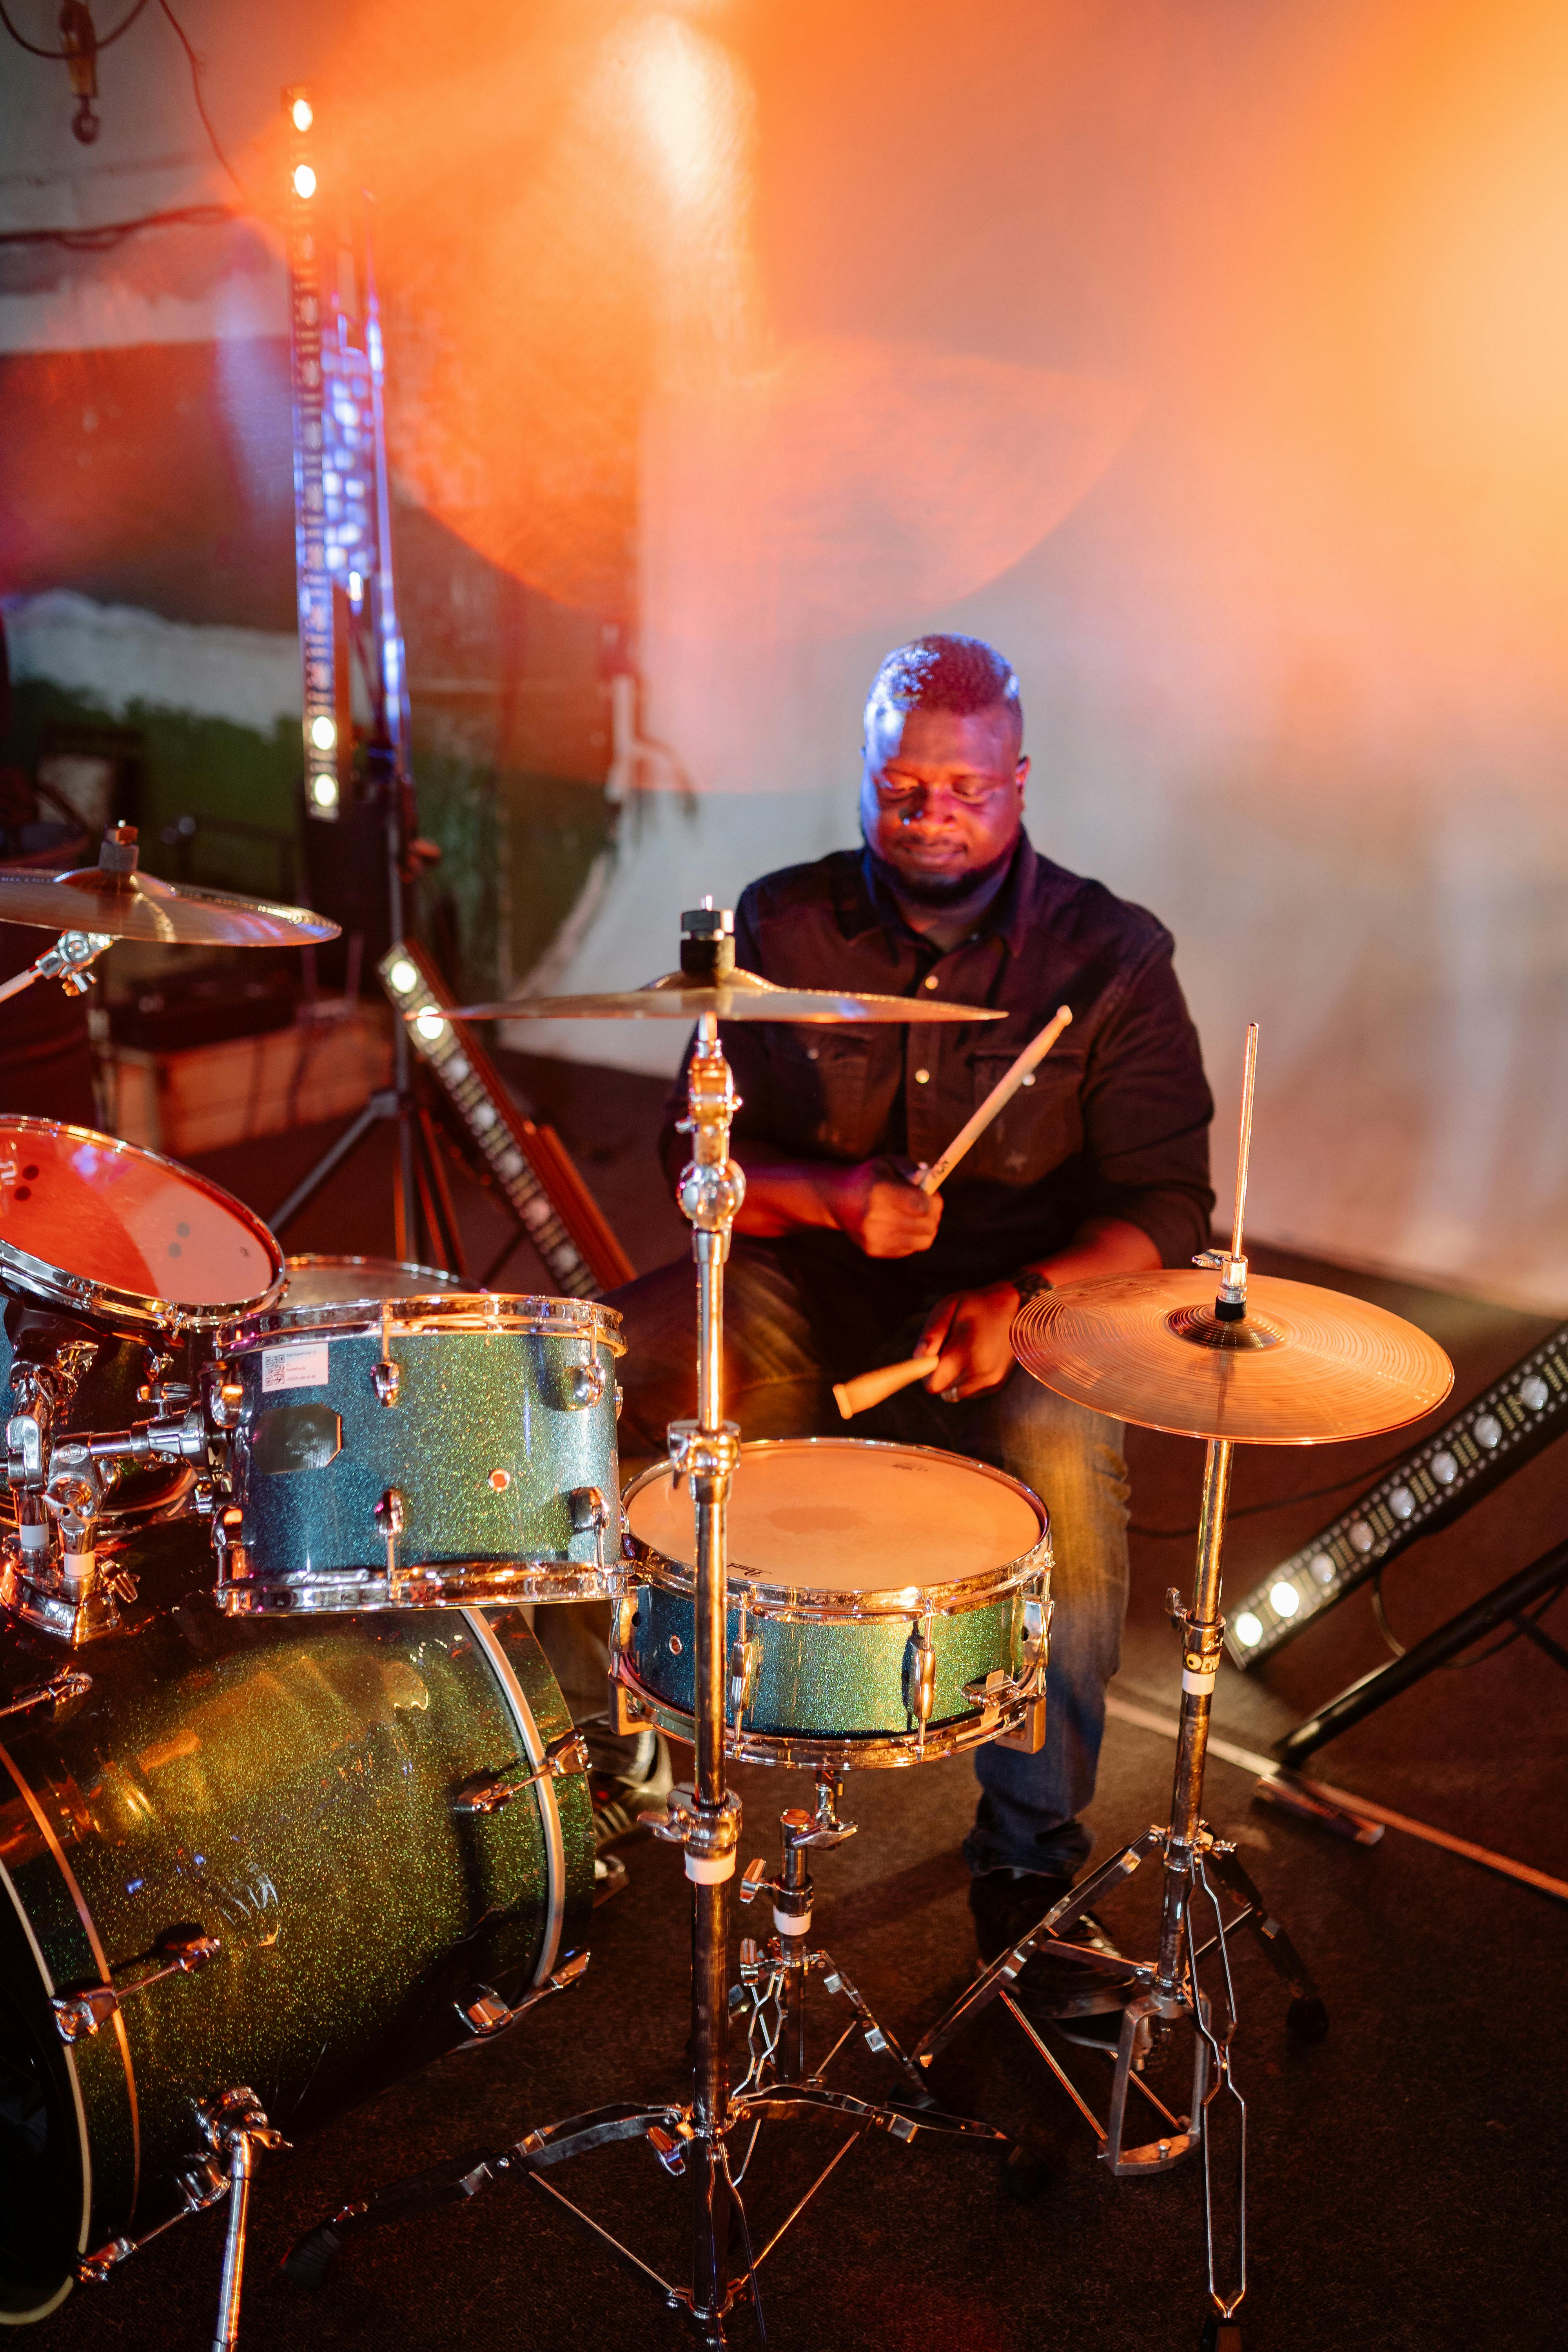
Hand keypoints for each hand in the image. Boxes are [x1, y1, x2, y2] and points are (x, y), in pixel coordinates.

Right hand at [828, 1159, 942, 1258]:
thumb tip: (929, 1180)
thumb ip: (911, 1168)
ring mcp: (874, 1237)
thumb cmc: (870, 1178)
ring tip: (919, 1216)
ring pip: (923, 1241)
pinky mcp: (874, 1250)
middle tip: (929, 1206)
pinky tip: (903, 1225)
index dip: (935, 1201)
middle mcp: (875, 1218)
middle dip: (934, 1215)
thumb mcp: (888, 1162)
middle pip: (926, 1225)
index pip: (922, 1205)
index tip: (932, 1195)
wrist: (838, 1200)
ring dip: (927, 1228)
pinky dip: (913, 1238)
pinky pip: (910, 1249)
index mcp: (880, 1192)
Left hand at [918, 1282, 1017, 1400]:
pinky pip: (970, 1391)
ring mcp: (991, 1380)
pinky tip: (974, 1357)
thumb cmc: (978, 1304)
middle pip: (943, 1389)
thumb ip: (932, 1332)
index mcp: (966, 1353)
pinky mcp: (997, 1383)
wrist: (1016, 1308)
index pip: (933, 1384)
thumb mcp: (949, 1306)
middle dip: (940, 1372)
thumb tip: (919, 1357)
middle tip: (949, 1348)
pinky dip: (966, 1378)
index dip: (926, 1372)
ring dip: (953, 1376)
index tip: (930, 1356)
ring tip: (963, 1351)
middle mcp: (981, 1372)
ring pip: (955, 1392)